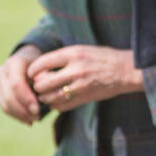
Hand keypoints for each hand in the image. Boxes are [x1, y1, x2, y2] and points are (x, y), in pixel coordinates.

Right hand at [0, 45, 42, 124]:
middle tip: (37, 117)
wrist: (27, 61)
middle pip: (8, 96)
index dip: (26, 99)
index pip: (16, 84)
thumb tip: (42, 97)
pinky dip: (16, 116)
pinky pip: (4, 107)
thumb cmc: (39, 66)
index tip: (37, 110)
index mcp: (14, 62)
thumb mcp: (46, 68)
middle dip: (23, 110)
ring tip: (33, 120)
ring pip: (4, 104)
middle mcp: (1, 71)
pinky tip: (28, 120)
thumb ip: (46, 80)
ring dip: (20, 115)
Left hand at [26, 44, 143, 110]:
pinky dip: (55, 105)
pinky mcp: (85, 98)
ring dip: (44, 97)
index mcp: (73, 54)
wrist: (125, 71)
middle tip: (37, 86)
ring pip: (51, 97)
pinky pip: (62, 106)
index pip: (43, 62)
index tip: (30, 73)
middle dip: (37, 86)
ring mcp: (80, 86)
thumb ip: (63, 58)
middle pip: (43, 83)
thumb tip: (41, 67)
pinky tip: (55, 101)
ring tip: (44, 95)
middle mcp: (75, 70)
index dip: (32, 70)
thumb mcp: (82, 50)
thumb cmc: (102, 58)